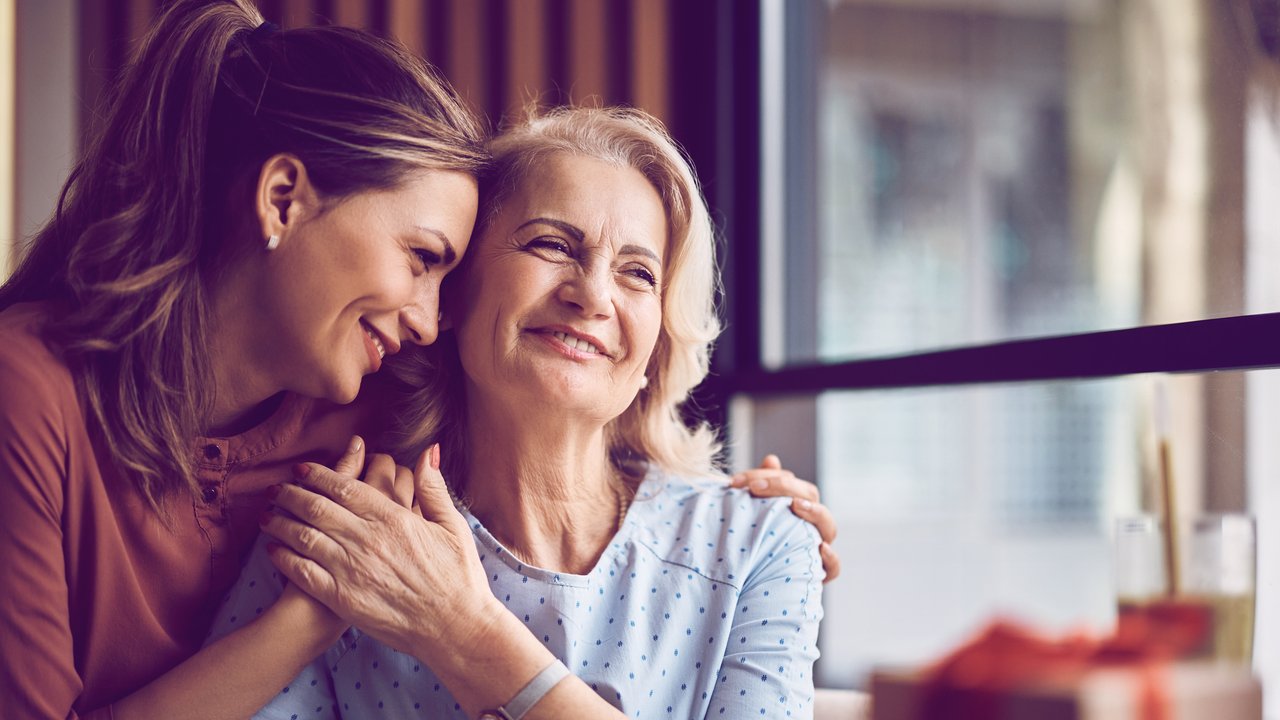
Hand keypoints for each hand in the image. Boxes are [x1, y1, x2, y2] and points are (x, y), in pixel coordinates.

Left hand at [259, 444, 497, 659]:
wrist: (454, 626)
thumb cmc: (458, 576)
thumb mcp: (453, 525)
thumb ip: (434, 487)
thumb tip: (428, 451)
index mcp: (393, 518)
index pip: (344, 487)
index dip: (317, 475)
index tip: (301, 469)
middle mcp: (367, 540)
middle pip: (316, 508)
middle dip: (290, 494)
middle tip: (275, 488)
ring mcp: (352, 570)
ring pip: (303, 537)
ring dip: (280, 523)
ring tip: (267, 515)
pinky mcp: (343, 599)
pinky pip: (303, 573)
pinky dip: (284, 558)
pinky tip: (273, 551)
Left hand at [731, 454, 840, 581]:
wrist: (750, 588)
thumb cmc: (752, 545)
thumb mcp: (752, 516)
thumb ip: (761, 487)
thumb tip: (772, 459)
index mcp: (796, 507)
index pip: (791, 482)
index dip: (768, 476)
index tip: (738, 481)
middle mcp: (809, 524)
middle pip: (810, 496)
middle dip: (783, 487)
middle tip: (756, 488)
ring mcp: (816, 547)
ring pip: (828, 527)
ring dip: (814, 513)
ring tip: (795, 506)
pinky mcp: (817, 574)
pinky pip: (833, 567)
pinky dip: (831, 558)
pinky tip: (820, 548)